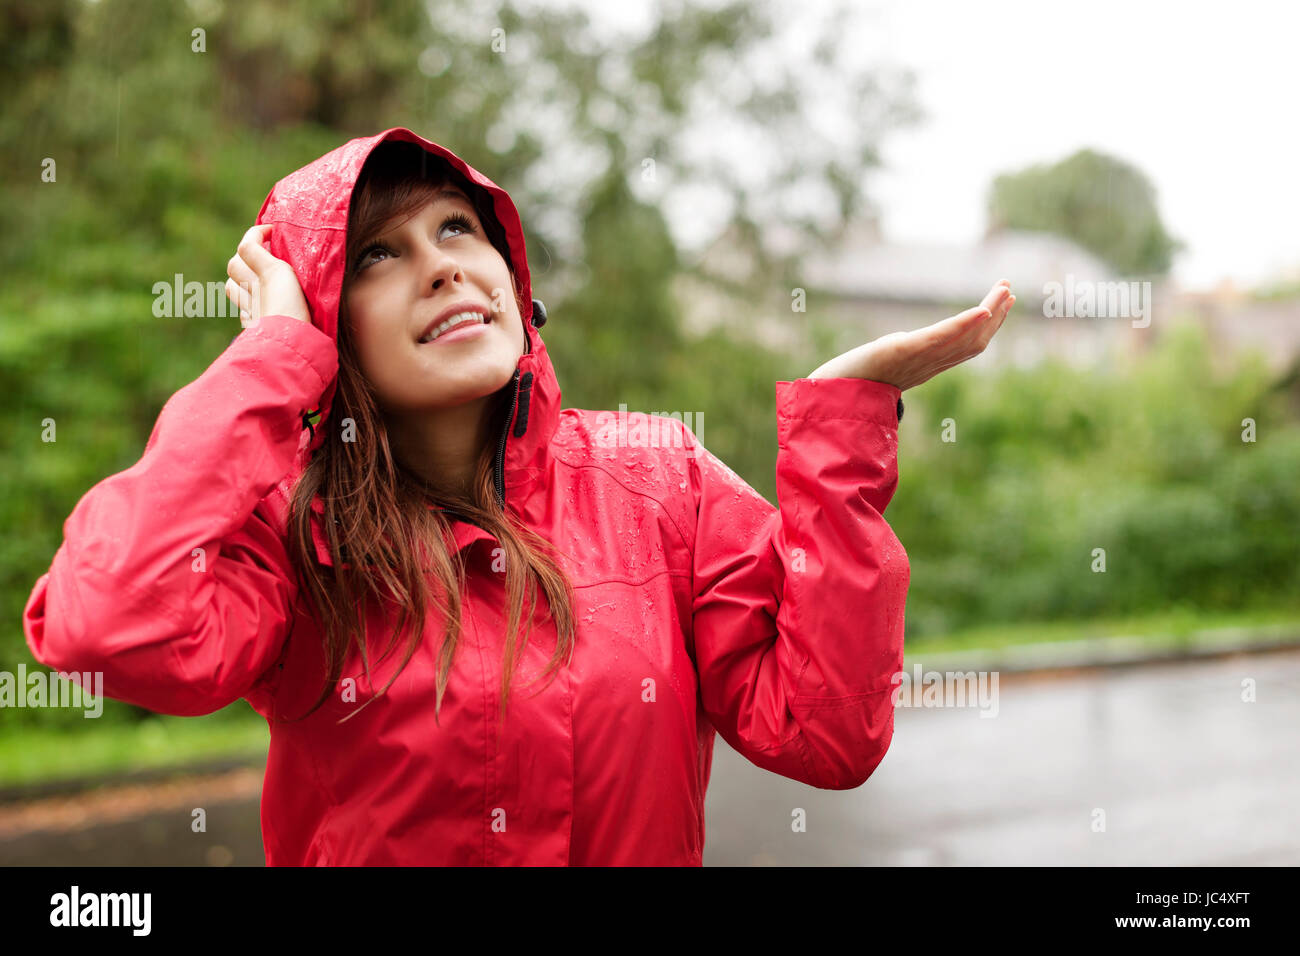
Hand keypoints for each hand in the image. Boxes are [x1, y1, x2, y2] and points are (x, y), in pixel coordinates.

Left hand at [225, 224, 311, 326]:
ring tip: (257, 278)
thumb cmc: (301, 316)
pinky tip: (261, 306)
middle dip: (245, 256)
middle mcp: (255, 288)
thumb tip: (272, 250)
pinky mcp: (252, 326)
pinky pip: (244, 310)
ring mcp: (251, 308)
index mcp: (271, 273)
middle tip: (264, 254)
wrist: (291, 347)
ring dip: (241, 279)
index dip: (256, 233)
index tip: (271, 230)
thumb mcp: (294, 283)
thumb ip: (282, 268)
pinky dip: (249, 303)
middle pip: (235, 264)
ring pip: (232, 286)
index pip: (248, 245)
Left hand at [807, 280, 1015, 390]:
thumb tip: (903, 345)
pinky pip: (940, 338)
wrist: (832, 391)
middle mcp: (929, 364)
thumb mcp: (887, 359)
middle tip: (1010, 289)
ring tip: (1004, 290)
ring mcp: (918, 358)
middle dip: (996, 315)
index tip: (1005, 301)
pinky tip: (981, 311)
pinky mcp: (903, 350)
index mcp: (928, 365)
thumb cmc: (856, 377)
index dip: (991, 325)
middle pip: (975, 341)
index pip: (969, 346)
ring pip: (965, 338)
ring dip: (989, 313)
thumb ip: (903, 353)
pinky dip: (963, 325)